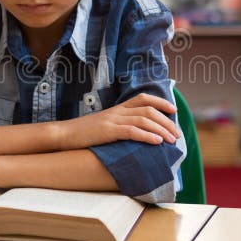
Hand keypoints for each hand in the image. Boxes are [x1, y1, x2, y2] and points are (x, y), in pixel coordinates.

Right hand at [59, 93, 180, 148]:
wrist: (63, 135)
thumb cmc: (83, 134)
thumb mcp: (103, 126)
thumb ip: (119, 125)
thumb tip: (134, 134)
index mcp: (117, 108)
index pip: (143, 99)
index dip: (161, 102)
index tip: (174, 110)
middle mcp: (117, 111)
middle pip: (149, 110)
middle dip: (167, 121)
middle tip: (177, 134)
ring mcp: (113, 120)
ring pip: (144, 120)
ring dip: (162, 130)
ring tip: (172, 140)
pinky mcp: (108, 131)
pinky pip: (132, 131)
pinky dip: (147, 136)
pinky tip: (157, 142)